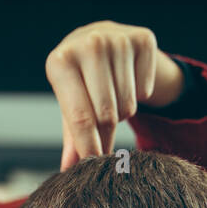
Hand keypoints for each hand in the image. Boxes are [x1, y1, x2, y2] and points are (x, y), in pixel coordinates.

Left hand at [45, 20, 184, 169]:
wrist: (99, 38)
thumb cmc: (80, 80)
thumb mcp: (70, 104)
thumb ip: (71, 136)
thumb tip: (68, 169)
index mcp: (60, 61)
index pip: (79, 116)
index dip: (89, 146)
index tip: (96, 164)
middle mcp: (88, 44)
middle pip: (106, 114)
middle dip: (106, 133)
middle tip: (104, 133)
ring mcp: (118, 38)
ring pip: (128, 105)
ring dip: (122, 113)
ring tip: (112, 100)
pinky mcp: (143, 39)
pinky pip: (146, 90)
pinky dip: (140, 94)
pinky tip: (128, 81)